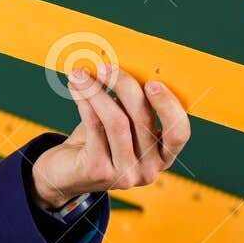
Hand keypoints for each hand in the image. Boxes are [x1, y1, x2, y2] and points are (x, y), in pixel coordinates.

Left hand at [30, 62, 191, 209]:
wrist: (64, 174)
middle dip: (124, 85)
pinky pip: (94, 126)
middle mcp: (149, 169)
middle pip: (143, 119)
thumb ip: (129, 107)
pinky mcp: (99, 171)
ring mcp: (125, 174)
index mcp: (162, 156)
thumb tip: (122, 70)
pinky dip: (84, 101)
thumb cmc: (96, 144)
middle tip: (106, 68)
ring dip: (97, 91)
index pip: (179, 132)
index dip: (169, 106)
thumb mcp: (120, 127)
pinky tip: (76, 88)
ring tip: (82, 75)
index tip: (153, 82)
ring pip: (117, 121)